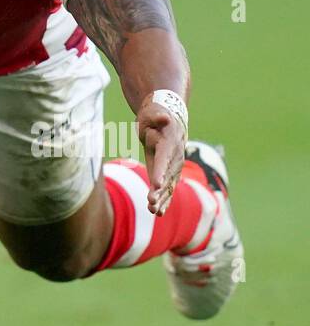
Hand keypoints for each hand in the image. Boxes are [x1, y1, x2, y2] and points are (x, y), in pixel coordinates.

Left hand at [138, 95, 187, 215]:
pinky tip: (158, 212)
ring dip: (162, 199)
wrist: (168, 120)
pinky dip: (164, 200)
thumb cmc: (155, 115)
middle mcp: (174, 158)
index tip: (157, 185)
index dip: (161, 172)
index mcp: (168, 143)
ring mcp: (174, 167)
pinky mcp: (169, 173)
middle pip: (167, 177)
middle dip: (160, 191)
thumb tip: (164, 118)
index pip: (164, 159)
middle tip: (151, 204)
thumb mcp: (153, 113)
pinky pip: (168, 188)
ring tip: (153, 211)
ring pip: (168, 185)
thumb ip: (158, 117)